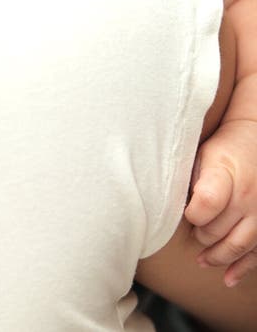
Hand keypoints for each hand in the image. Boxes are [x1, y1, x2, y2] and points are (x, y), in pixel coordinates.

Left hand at [185, 120, 256, 286]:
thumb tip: (170, 208)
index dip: (193, 214)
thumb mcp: (201, 154)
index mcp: (226, 173)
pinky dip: (242, 268)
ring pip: (238, 245)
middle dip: (201, 235)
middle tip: (192, 232)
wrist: (253, 140)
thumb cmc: (221, 149)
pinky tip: (228, 278)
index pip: (208, 202)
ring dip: (217, 257)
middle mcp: (248, 195)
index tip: (187, 214)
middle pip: (220, 229)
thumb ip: (189, 181)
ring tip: (202, 260)